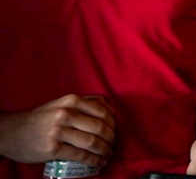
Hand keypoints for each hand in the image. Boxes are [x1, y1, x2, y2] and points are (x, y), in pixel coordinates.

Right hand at [0, 94, 114, 165]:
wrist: (11, 132)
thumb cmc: (41, 118)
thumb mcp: (61, 103)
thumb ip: (84, 103)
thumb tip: (110, 107)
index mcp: (72, 100)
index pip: (103, 112)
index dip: (114, 124)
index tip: (117, 132)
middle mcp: (66, 113)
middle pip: (101, 127)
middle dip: (112, 139)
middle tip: (114, 146)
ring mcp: (58, 131)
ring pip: (92, 142)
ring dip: (105, 151)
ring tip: (108, 155)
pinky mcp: (52, 148)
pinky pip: (80, 155)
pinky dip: (93, 160)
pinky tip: (98, 162)